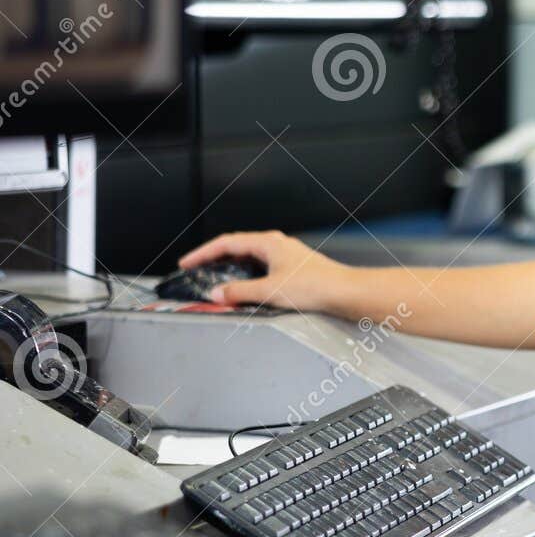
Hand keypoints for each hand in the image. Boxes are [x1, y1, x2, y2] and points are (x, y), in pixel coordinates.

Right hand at [176, 230, 352, 312]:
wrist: (345, 292)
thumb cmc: (316, 286)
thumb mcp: (269, 290)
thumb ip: (239, 292)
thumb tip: (218, 293)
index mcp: (268, 243)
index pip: (226, 242)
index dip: (202, 253)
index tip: (186, 263)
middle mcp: (277, 246)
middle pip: (237, 248)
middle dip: (214, 260)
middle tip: (196, 271)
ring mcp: (286, 257)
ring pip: (250, 260)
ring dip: (231, 270)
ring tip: (215, 282)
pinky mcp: (293, 269)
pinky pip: (261, 269)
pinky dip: (247, 277)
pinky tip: (244, 290)